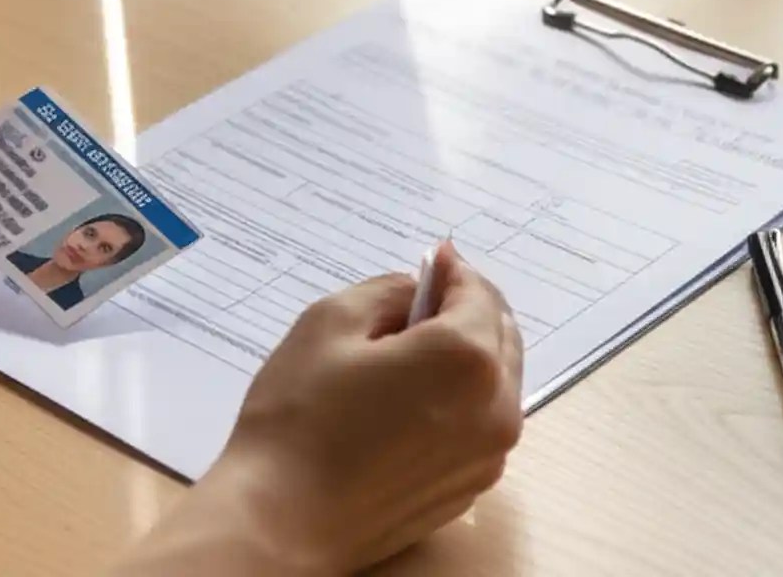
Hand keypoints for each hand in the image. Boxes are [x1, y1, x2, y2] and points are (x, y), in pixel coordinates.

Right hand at [113, 242, 523, 574]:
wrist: (282, 520)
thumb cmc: (298, 419)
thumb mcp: (329, 323)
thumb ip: (385, 291)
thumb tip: (415, 290)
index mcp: (466, 359)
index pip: (478, 294)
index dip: (452, 271)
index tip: (431, 261)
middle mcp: (496, 408)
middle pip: (500, 336)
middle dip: (466, 310)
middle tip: (421, 301)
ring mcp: (489, 455)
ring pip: (496, 383)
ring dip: (467, 356)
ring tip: (410, 352)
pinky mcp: (470, 488)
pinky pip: (480, 425)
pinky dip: (459, 400)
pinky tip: (409, 402)